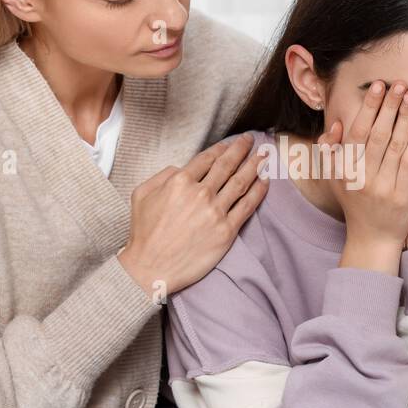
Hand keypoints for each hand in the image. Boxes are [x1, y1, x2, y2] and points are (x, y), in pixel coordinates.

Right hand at [118, 133, 269, 297]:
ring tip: (264, 155)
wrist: (151, 267)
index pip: (207, 158)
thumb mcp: (142, 194)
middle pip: (227, 165)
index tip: (230, 143)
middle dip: (241, 150)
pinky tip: (266, 180)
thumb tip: (182, 168)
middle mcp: (201, 193)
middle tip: (251, 141)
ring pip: (241, 182)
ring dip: (255, 166)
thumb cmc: (144, 233)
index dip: (222, 148)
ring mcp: (215, 212)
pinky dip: (259, 191)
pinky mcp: (226, 231)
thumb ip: (163, 175)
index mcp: (180, 181)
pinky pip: (247, 206)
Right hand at [326, 80, 407, 272]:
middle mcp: (361, 176)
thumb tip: (335, 125)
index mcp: (345, 169)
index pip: (357, 132)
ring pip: (395, 145)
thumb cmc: (356, 204)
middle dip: (388, 106)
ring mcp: (381, 186)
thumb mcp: (337, 179)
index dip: (368, 108)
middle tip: (399, 83)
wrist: (373, 238)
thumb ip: (332, 152)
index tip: (377, 86)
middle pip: (377, 134)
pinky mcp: (401, 195)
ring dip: (404, 118)